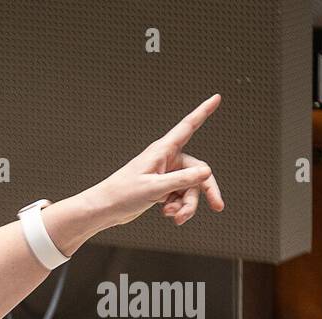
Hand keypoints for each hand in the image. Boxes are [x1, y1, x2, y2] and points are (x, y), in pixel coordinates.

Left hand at [90, 93, 225, 229]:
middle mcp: (166, 160)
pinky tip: (168, 215)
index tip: (217, 96)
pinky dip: (178, 208)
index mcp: (162, 151)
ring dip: (187, 205)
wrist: (103, 210)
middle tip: (218, 206)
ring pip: (189, 189)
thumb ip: (182, 180)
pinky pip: (180, 197)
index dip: (203, 112)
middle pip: (198, 172)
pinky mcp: (161, 189)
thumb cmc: (122, 194)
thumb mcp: (154, 188)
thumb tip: (207, 172)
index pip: (188, 127)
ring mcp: (165, 175)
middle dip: (206, 191)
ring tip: (176, 218)